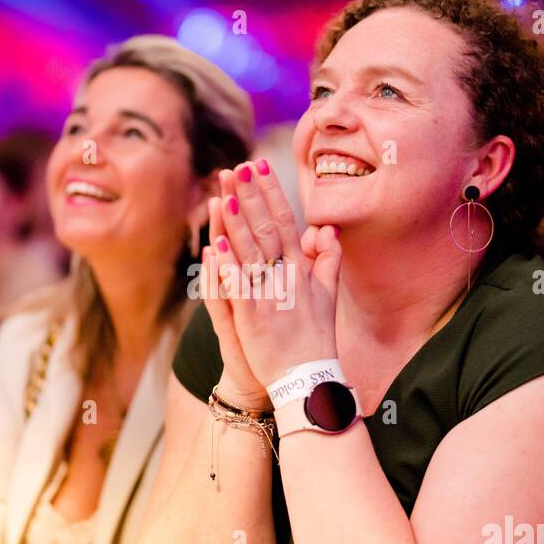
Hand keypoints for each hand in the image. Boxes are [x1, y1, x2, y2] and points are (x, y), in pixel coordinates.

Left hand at [208, 160, 340, 388]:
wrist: (309, 378)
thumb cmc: (315, 337)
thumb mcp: (327, 295)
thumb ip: (326, 261)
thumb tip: (326, 230)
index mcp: (301, 269)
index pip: (284, 221)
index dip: (271, 192)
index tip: (259, 165)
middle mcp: (286, 278)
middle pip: (265, 230)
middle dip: (250, 197)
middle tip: (236, 168)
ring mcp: (269, 297)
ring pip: (249, 253)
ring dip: (236, 223)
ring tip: (223, 194)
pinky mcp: (253, 319)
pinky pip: (239, 288)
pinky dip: (228, 268)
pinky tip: (216, 246)